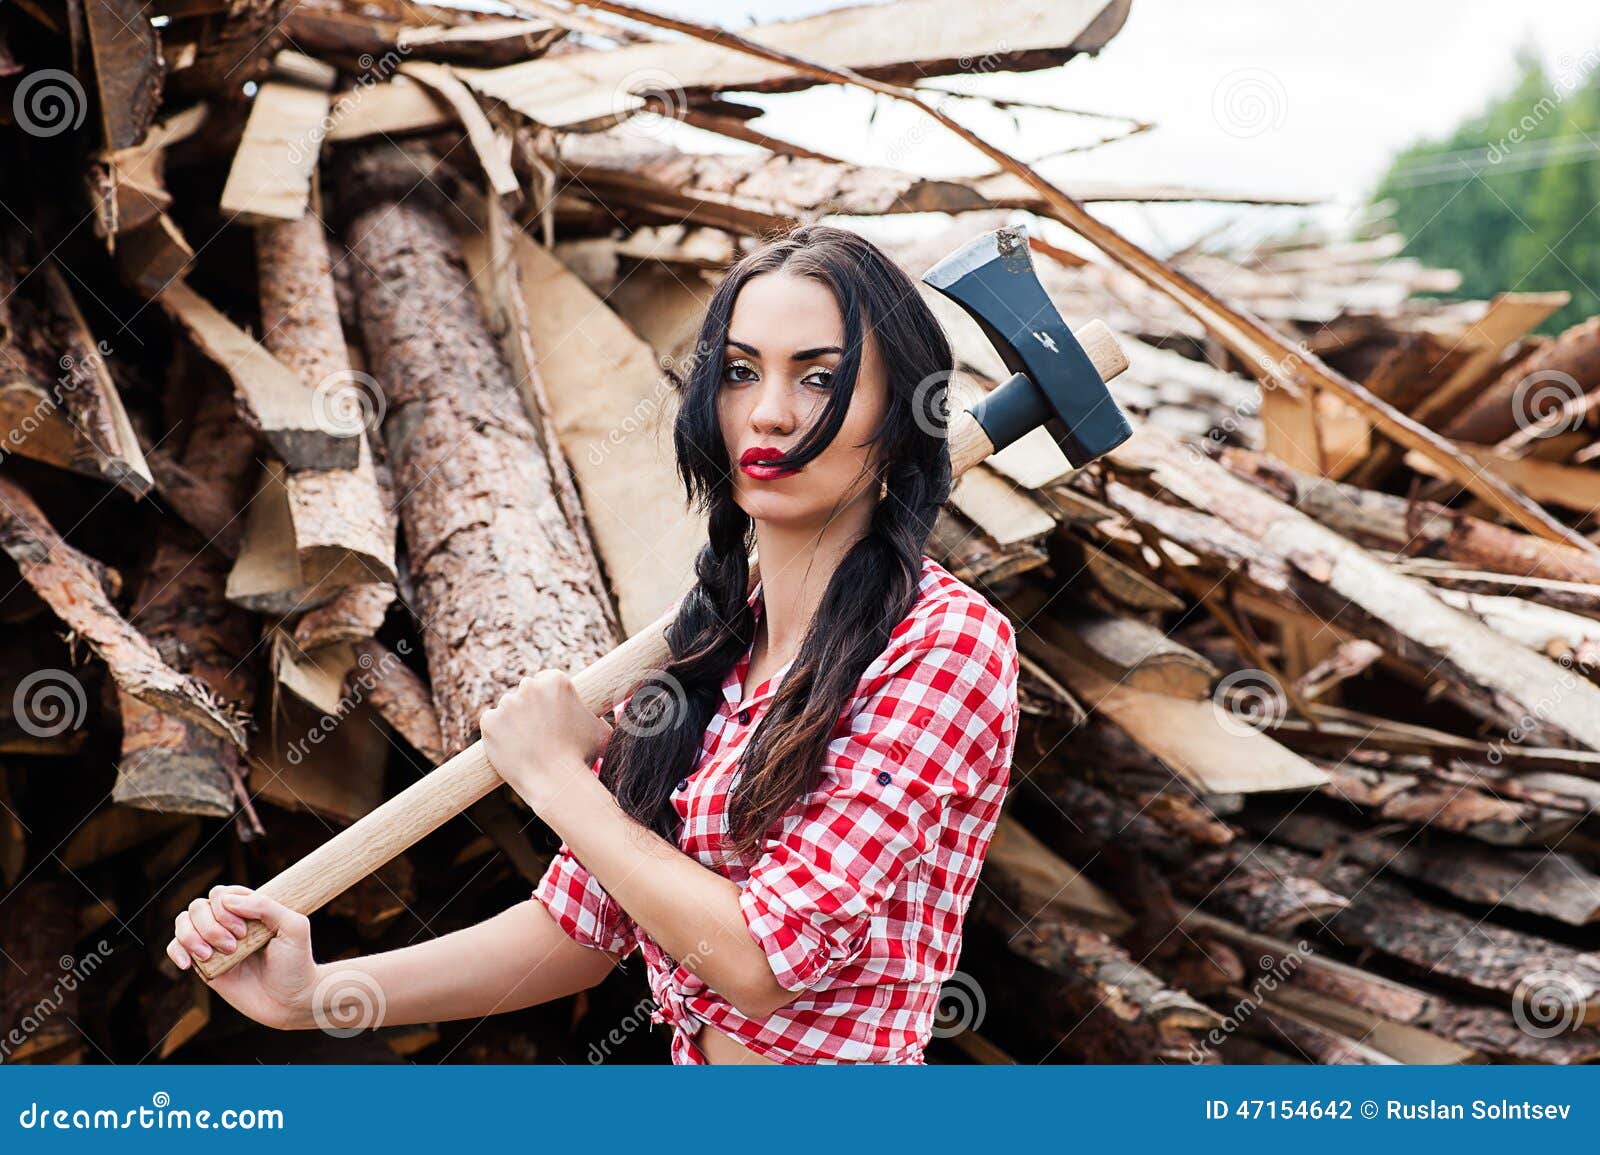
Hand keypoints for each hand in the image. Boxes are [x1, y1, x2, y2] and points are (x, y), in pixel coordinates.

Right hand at [167, 885, 319, 1030]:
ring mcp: (214, 944)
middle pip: (199, 907)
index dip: (225, 908)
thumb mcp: (293, 927)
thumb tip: (229, 900)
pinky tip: (189, 964)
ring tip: (210, 956)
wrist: (290, 1001)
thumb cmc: (296, 963)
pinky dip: (177, 951)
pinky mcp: (204, 965)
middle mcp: (229, 923)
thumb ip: (266, 906)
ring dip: (192, 937)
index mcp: (250, 910)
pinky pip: (176, 948)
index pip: (222, 893)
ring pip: (184, 922)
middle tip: (233, 946)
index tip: (244, 931)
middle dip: (210, 926)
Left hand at [480, 670, 611, 809]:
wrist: (556, 783)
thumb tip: (617, 705)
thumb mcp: (601, 730)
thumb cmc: (582, 757)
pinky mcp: (489, 722)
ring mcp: (506, 703)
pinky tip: (513, 747)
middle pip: (526, 692)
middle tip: (540, 732)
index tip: (552, 716)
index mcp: (556, 680)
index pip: (546, 681)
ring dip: (514, 721)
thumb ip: (599, 714)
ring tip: (528, 744)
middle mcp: (529, 686)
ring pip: (508, 708)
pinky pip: (491, 723)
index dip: (549, 700)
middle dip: (531, 708)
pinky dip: (498, 733)